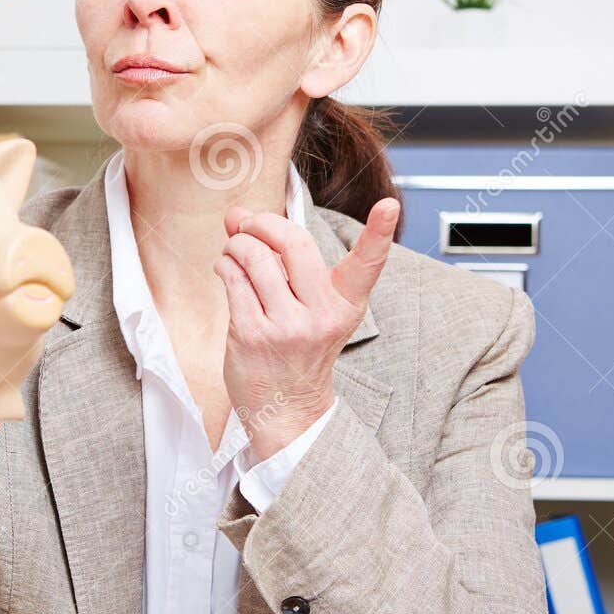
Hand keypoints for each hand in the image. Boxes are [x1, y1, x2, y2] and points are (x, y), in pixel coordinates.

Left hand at [214, 197, 398, 461]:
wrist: (286, 407)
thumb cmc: (297, 349)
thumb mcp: (307, 305)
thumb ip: (280, 257)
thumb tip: (239, 214)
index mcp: (345, 304)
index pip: (368, 264)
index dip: (380, 232)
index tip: (388, 205)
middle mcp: (321, 314)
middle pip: (294, 242)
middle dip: (263, 223)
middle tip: (248, 224)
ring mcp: (286, 326)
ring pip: (255, 257)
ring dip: (236, 244)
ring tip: (234, 250)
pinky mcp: (252, 335)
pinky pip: (233, 280)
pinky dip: (224, 264)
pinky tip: (226, 269)